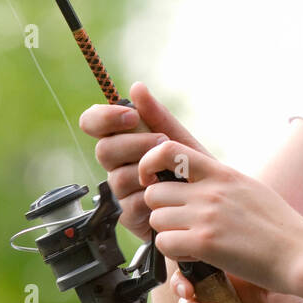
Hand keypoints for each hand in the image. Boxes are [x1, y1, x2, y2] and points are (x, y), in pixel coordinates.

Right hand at [78, 82, 210, 241]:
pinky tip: (171, 192)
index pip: (92, 123)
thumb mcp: (179, 139)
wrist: (210, 205)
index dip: (104, 118)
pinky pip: (131, 203)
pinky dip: (154, 195)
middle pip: (104, 150)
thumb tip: (136, 87)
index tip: (131, 117)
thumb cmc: (193, 168)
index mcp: (123, 140)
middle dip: (135, 144)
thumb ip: (157, 115)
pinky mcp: (128, 215)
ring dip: (146, 169)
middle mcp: (117, 164)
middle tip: (162, 142)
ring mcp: (120, 190)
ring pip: (117, 177)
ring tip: (172, 169)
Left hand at [139, 142, 302, 294]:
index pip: (168, 150)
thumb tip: (197, 181)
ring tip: (191, 241)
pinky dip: (175, 253)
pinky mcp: (205, 243)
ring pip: (156, 220)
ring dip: (167, 234)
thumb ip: (221, 183)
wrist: (300, 254)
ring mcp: (207, 216)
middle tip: (178, 224)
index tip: (153, 180)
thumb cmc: (280, 228)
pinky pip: (164, 244)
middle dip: (160, 210)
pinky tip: (196, 255)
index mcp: (222, 173)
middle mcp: (211, 190)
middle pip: (154, 193)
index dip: (149, 163)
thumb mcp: (250, 189)